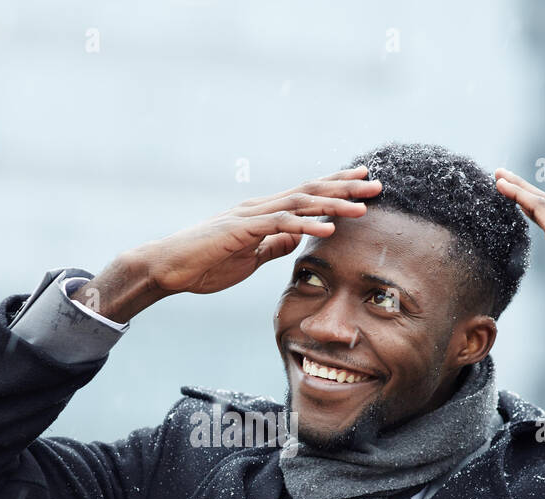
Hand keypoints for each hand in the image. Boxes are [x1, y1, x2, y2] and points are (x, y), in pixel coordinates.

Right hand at [138, 166, 382, 296]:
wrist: (168, 268)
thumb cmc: (204, 264)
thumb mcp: (250, 257)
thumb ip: (274, 245)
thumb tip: (299, 237)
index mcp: (264, 214)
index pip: (307, 196)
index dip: (337, 188)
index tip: (364, 184)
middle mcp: (260, 208)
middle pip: (310, 191)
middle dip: (345, 188)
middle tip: (376, 184)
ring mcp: (250, 216)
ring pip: (300, 203)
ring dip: (333, 205)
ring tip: (361, 207)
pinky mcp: (240, 230)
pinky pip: (279, 226)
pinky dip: (306, 226)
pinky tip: (328, 229)